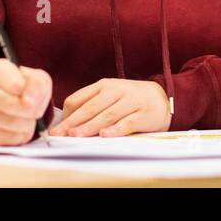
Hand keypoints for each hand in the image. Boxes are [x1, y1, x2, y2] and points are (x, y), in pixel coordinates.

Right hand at [0, 59, 51, 145]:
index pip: (16, 85)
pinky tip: (18, 128)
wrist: (11, 99)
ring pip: (10, 123)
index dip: (31, 93)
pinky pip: (5, 139)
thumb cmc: (24, 86)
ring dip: (27, 124)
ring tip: (27, 118)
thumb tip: (29, 102)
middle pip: (11, 105)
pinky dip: (18, 137)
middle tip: (34, 110)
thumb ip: (38, 84)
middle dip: (30, 111)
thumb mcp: (37, 78)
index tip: (33, 95)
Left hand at [51, 78, 171, 136]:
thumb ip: (91, 104)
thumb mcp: (110, 95)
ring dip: (90, 126)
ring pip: (107, 115)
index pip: (79, 98)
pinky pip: (127, 122)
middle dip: (73, 122)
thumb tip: (68, 121)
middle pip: (90, 107)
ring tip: (76, 135)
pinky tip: (105, 135)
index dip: (66, 115)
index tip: (57, 129)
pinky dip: (116, 129)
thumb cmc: (130, 99)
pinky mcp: (143, 114)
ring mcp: (130, 101)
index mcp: (103, 85)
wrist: (162, 97)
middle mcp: (115, 90)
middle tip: (59, 134)